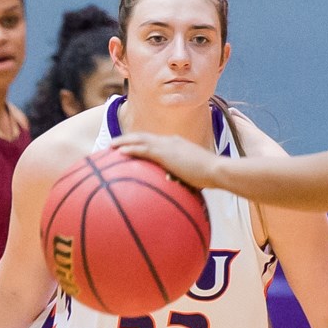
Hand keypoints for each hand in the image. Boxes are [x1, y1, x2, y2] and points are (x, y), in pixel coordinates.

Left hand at [109, 133, 223, 189]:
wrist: (217, 170)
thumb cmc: (210, 177)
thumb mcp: (194, 176)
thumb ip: (183, 179)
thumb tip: (177, 190)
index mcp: (176, 144)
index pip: (154, 141)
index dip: (140, 142)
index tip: (129, 146)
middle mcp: (170, 141)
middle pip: (143, 137)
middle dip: (127, 139)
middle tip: (113, 144)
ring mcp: (167, 145)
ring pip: (140, 140)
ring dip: (123, 142)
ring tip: (110, 146)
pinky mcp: (165, 153)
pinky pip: (143, 149)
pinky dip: (130, 149)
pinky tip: (118, 152)